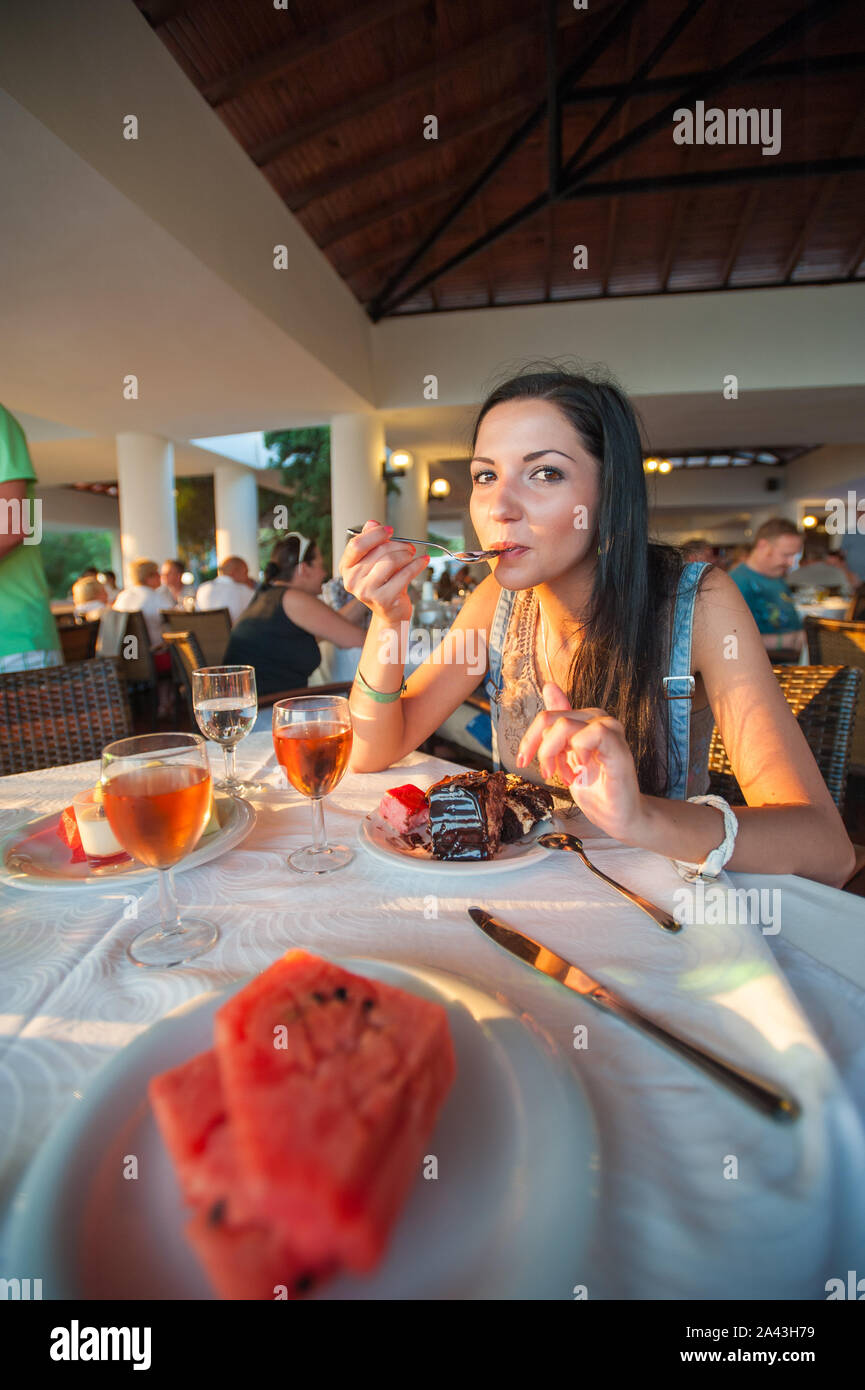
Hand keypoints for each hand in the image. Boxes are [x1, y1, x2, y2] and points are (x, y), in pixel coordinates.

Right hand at [339, 520, 429, 624]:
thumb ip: (371, 542)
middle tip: (409, 547)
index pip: (356, 544)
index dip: (375, 534)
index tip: (390, 531)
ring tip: (412, 556)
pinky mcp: (384, 599)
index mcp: (346, 568)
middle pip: (378, 551)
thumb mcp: (374, 562)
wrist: (390, 613)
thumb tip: (372, 523)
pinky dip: (417, 565)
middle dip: (398, 545)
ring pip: (391, 561)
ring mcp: (366, 592)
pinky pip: (405, 574)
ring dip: (406, 555)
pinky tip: (423, 561)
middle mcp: (352, 581)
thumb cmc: (383, 584)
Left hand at [516, 682, 644, 841]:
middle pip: (551, 719)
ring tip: (569, 776)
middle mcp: (598, 719)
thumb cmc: (596, 788)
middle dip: (542, 750)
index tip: (523, 761)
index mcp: (585, 720)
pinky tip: (583, 768)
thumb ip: (558, 725)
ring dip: (558, 755)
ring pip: (565, 725)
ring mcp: (610, 730)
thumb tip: (550, 687)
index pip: (547, 716)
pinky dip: (580, 752)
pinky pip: (594, 733)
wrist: (618, 815)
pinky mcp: (619, 746)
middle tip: (549, 773)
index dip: (530, 739)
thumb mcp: (566, 756)